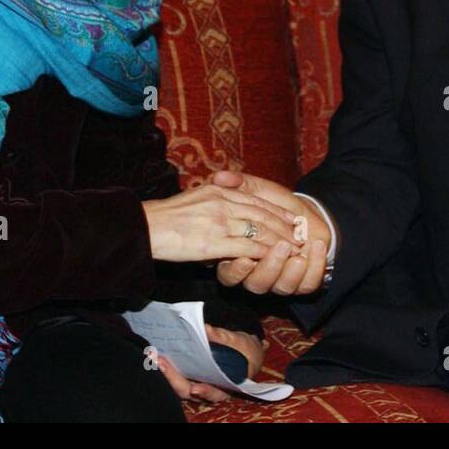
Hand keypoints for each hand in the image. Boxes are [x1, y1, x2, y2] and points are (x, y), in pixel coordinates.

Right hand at [141, 183, 302, 262]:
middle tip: (301, 235)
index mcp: (218, 191)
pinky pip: (247, 246)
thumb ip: (214, 197)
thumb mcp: (195, 197)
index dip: (277, 210)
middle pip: (263, 213)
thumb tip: (227, 199)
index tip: (292, 217)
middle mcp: (222, 202)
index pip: (255, 199)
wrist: (147, 226)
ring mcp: (220, 221)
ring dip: (279, 240)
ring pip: (259, 230)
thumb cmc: (166, 217)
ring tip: (293, 248)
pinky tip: (273, 258)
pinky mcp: (215, 241)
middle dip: (284, 225)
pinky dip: (264, 252)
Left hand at [154, 324, 264, 403]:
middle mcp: (207, 388)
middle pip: (187, 390)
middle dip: (172, 377)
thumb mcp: (240, 342)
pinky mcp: (188, 374)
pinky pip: (175, 374)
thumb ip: (223, 337)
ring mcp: (195, 382)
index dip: (204, 391)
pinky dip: (165, 366)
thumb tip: (205, 329)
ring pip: (177, 384)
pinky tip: (156, 353)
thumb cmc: (245, 350)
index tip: (195, 388)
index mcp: (224, 385)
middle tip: (159, 361)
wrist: (245, 350)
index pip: (212, 393)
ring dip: (164, 371)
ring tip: (153, 355)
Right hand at [204, 170, 331, 295]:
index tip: (245, 258)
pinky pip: (306, 284)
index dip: (236, 269)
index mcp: (238, 258)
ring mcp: (280, 280)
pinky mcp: (302, 281)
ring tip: (297, 248)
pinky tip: (315, 246)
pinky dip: (313, 266)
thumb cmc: (273, 204)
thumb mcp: (255, 190)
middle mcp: (257, 274)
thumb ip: (239, 184)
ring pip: (280, 287)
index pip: (230, 274)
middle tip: (280, 247)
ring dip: (289, 270)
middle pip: (255, 284)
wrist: (304, 213)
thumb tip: (221, 176)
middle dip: (268, 267)